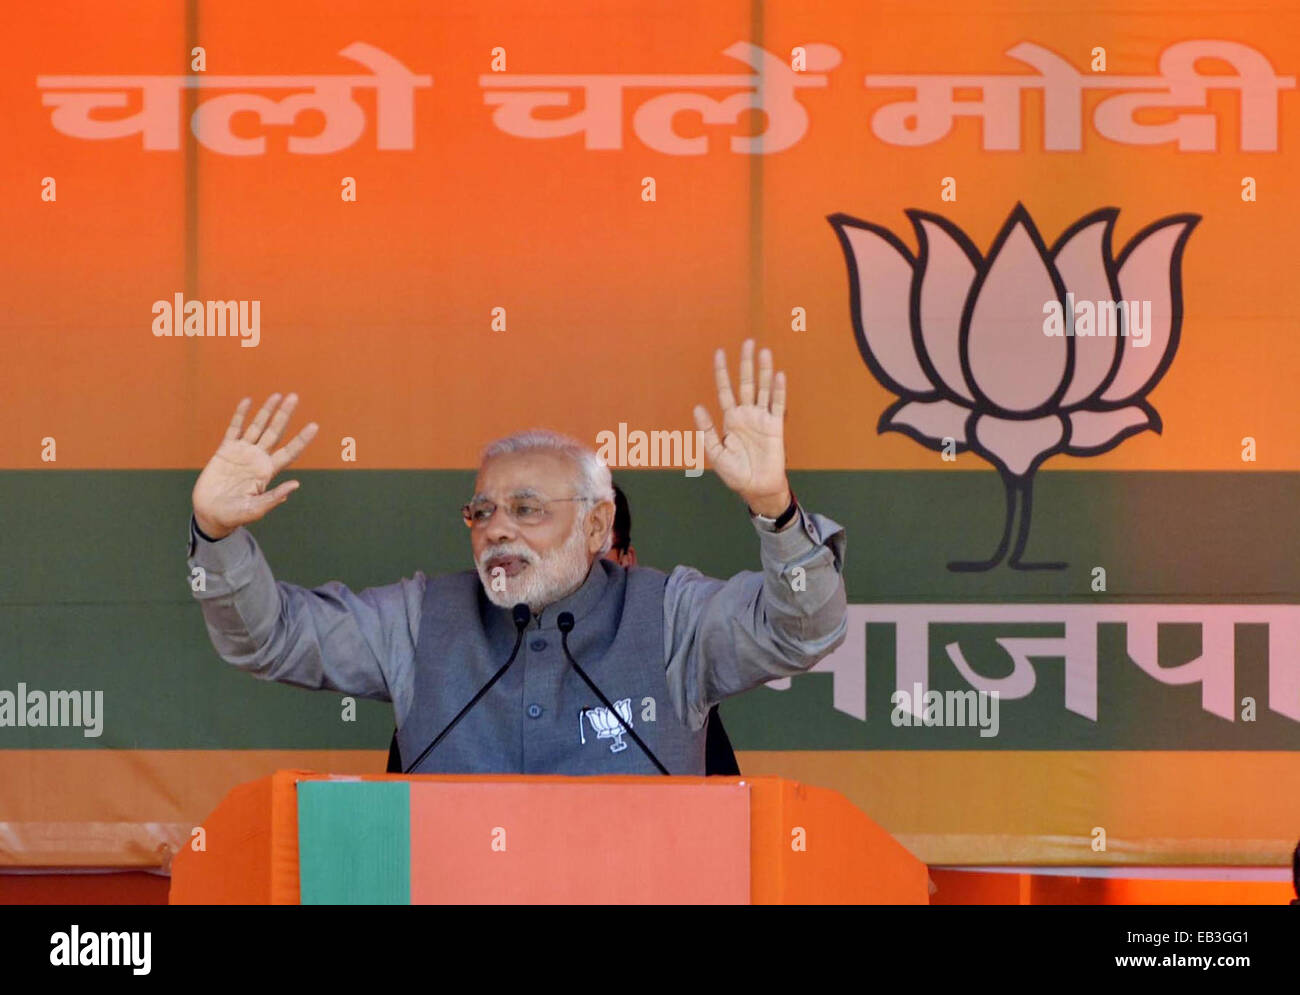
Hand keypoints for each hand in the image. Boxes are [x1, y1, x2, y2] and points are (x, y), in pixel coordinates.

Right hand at [191, 393, 318, 539]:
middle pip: (275, 432)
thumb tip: (296, 485)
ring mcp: (242, 452)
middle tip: (294, 397)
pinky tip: (248, 401)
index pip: (290, 451)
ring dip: (266, 411)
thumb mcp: (255, 509)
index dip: (302, 439)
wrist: (210, 514)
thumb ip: (273, 497)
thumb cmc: (234, 515)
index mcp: (268, 471)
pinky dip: (240, 415)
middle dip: (285, 415)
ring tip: (277, 395)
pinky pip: (234, 428)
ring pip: (257, 427)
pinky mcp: (225, 450)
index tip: (314, 425)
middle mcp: (258, 458)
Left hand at [692, 339, 790, 516]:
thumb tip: (697, 407)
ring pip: (762, 389)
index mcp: (730, 419)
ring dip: (764, 371)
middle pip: (746, 383)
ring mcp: (762, 419)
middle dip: (746, 363)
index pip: (725, 390)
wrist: (757, 488)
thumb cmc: (736, 473)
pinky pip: (777, 405)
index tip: (719, 353)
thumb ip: (706, 431)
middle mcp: (746, 414)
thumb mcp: (715, 453)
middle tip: (748, 342)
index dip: (722, 372)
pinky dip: (778, 391)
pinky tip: (778, 376)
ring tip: (764, 352)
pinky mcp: (775, 426)